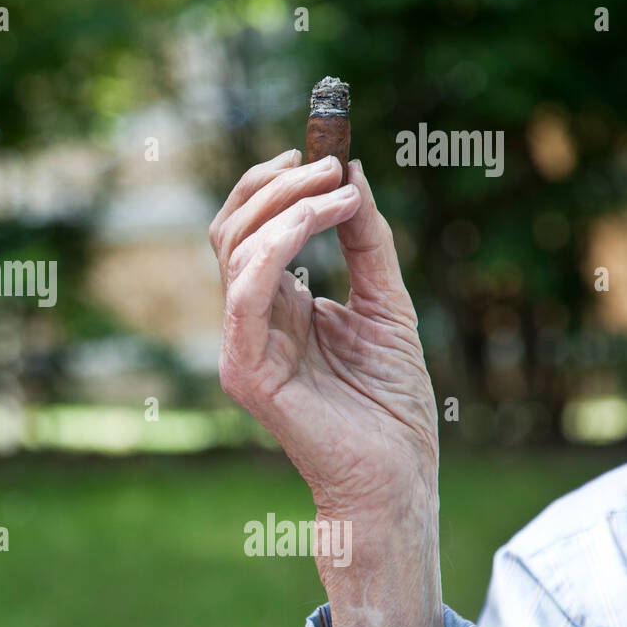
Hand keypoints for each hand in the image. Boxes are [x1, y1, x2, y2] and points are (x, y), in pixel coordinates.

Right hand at [210, 149, 444, 626]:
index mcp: (272, 306)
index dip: (272, 182)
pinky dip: (283, 242)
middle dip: (275, 182)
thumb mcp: (386, 304)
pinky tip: (330, 216)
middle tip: (330, 161)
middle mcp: (247, 321)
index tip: (321, 150)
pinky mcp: (246, 370)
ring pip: (234, 249)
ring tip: (339, 186)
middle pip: (231, 229)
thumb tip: (354, 174)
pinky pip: (246, 291)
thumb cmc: (390, 403)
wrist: (395, 475)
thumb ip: (366, 244)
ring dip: (286, 204)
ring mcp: (239, 345)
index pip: (247, 229)